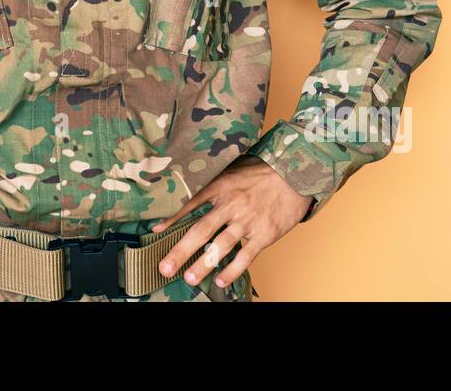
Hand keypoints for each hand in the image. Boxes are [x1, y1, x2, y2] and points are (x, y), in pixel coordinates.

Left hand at [148, 156, 313, 293]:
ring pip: (221, 247)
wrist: (295, 173)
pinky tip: (220, 280)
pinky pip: (246, 256)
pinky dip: (232, 270)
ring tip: (189, 278)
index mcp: (220, 187)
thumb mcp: (232, 169)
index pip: (190, 204)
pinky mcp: (265, 234)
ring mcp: (248, 221)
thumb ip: (213, 183)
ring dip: (203, 265)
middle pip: (201, 231)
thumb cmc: (261, 171)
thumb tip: (189, 194)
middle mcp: (231, 205)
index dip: (172, 219)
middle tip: (165, 268)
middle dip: (181, 251)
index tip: (155, 232)